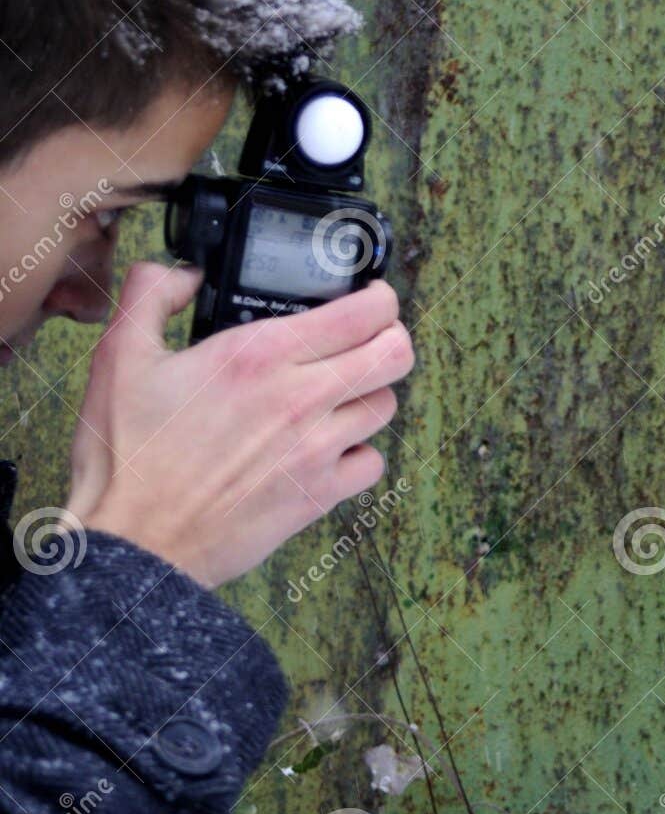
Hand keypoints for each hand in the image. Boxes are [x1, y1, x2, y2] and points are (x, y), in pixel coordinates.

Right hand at [65, 262, 414, 587]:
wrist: (136, 540)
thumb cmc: (127, 455)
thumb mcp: (120, 357)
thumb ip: (150, 296)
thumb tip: (182, 273)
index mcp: (261, 355)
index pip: (366, 313)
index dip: (381, 298)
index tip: (372, 298)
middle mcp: (301, 398)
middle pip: (396, 355)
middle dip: (390, 339)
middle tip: (370, 340)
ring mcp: (317, 449)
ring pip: (386, 405)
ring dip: (369, 394)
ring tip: (341, 393)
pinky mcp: (320, 495)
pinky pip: (372, 462)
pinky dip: (360, 452)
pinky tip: (330, 446)